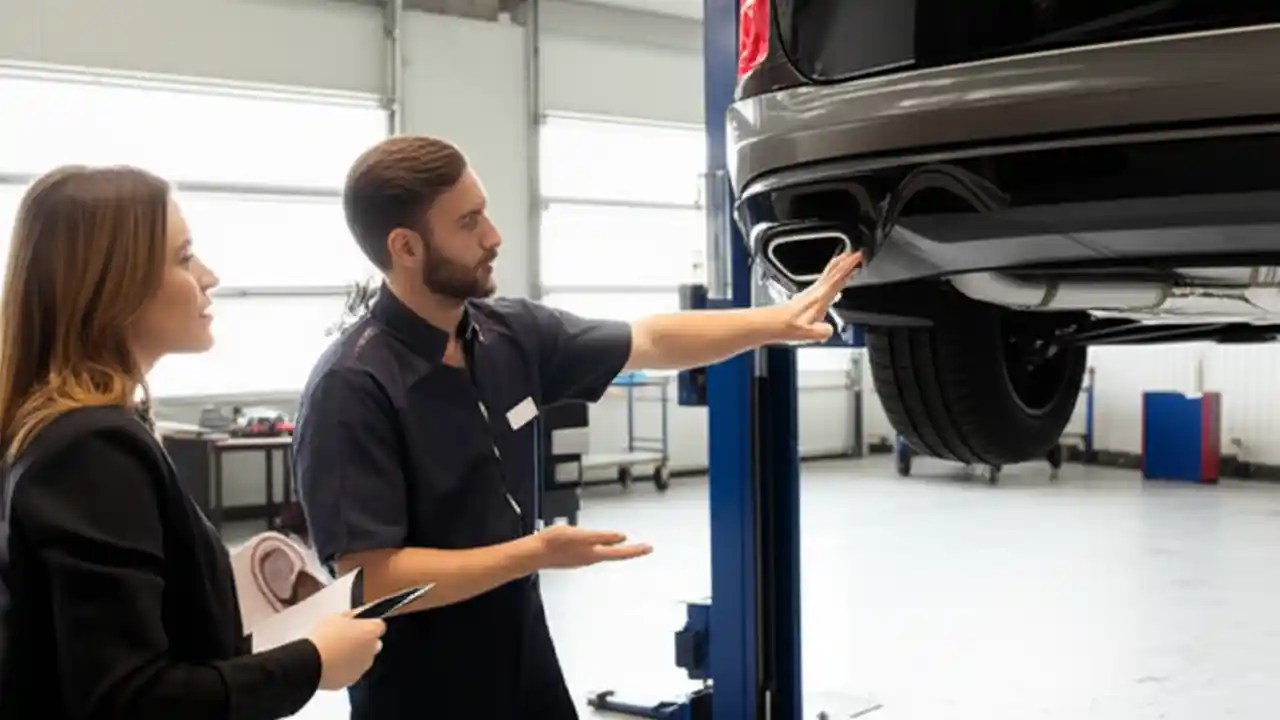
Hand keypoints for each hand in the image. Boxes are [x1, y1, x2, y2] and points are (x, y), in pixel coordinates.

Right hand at [307, 611, 386, 690]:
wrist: (310, 663)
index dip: (368, 624)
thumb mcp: (335, 617)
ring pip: (363, 659)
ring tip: (335, 652)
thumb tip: (354, 616)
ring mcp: (362, 667)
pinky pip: (351, 672)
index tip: (359, 624)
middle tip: (347, 638)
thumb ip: (350, 616)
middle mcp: (371, 651)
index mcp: (370, 632)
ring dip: (355, 655)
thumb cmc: (323, 638)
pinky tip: (331, 664)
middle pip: (373, 644)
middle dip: (364, 641)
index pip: (379, 625)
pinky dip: (345, 668)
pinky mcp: (351, 680)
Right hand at [534, 525, 652, 569]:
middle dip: (630, 551)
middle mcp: (590, 558)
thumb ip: (603, 536)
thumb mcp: (582, 535)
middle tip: (643, 547)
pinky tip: (598, 545)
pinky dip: (601, 548)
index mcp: (595, 553)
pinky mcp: (573, 557)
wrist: (534, 553)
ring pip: (604, 554)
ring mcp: (581, 559)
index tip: (648, 548)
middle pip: (615, 555)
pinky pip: (592, 553)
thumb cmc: (555, 543)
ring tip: (624, 545)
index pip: (621, 553)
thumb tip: (621, 537)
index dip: (636, 550)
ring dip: (616, 550)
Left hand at [773, 250, 861, 342]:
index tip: (858, 257)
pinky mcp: (807, 297)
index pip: (837, 279)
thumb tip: (829, 330)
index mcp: (819, 298)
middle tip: (856, 252)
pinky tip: (831, 279)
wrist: (769, 325)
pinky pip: (823, 281)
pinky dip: (830, 275)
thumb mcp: (806, 333)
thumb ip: (821, 331)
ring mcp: (810, 294)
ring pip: (828, 275)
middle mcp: (815, 293)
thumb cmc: (785, 326)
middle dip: (845, 261)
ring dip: (838, 266)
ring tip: (846, 259)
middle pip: (833, 272)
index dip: (848, 267)